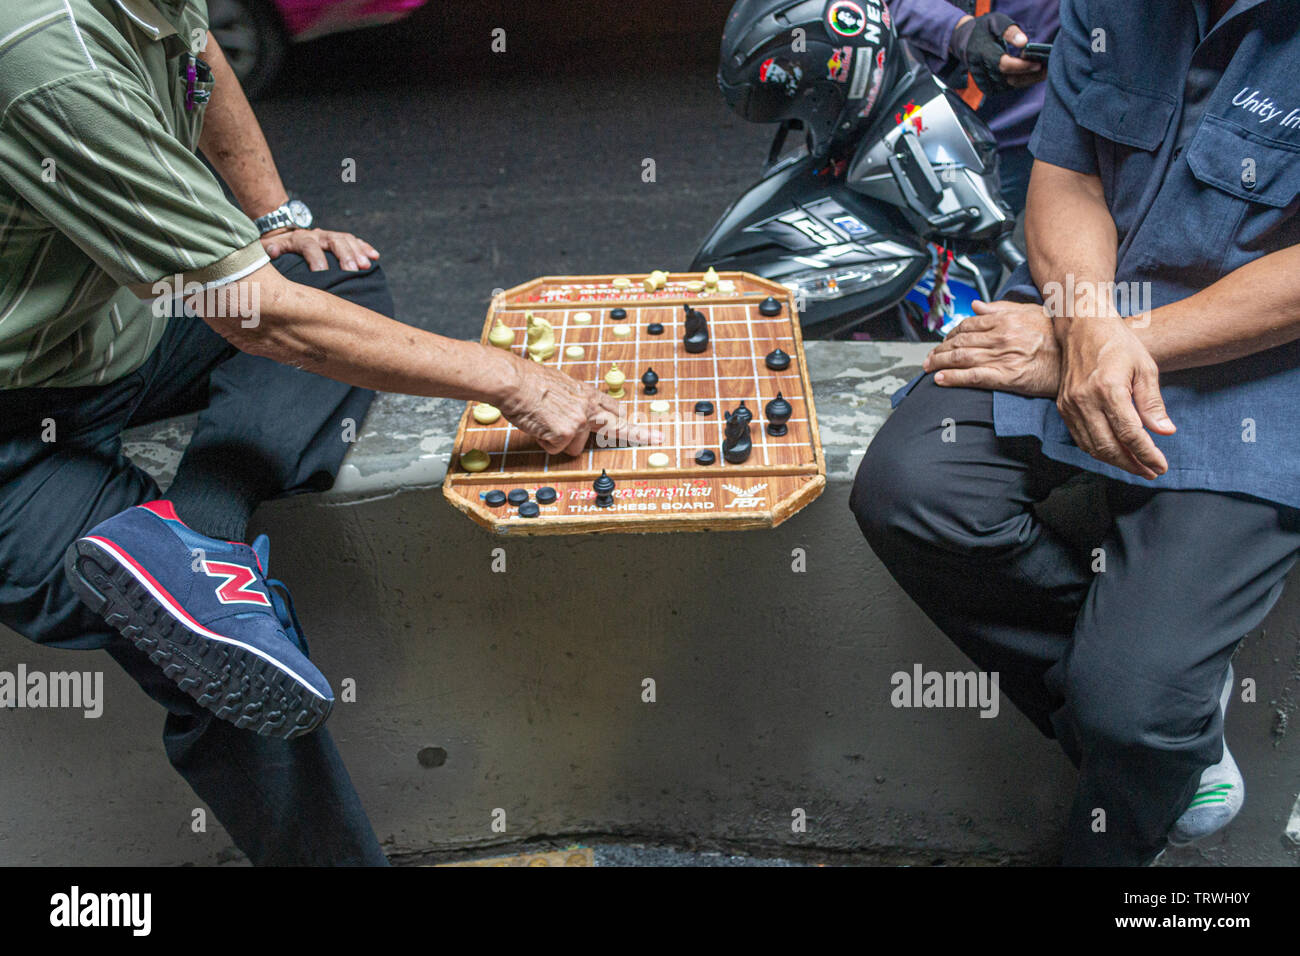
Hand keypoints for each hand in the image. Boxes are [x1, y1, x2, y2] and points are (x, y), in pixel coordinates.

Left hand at [261, 228, 379, 271]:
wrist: (283, 230)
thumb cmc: (275, 247)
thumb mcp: (266, 247)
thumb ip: (268, 250)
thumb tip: (272, 252)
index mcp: (299, 238)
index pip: (309, 246)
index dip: (315, 257)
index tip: (321, 272)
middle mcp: (317, 235)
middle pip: (333, 241)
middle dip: (344, 255)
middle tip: (353, 270)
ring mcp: (329, 236)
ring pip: (346, 240)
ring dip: (358, 252)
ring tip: (367, 266)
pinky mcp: (338, 239)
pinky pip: (354, 241)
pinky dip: (364, 247)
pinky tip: (375, 256)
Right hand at [495, 358, 661, 456]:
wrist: (513, 381)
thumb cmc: (529, 382)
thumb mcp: (560, 384)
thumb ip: (574, 399)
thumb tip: (575, 411)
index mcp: (587, 395)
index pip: (616, 410)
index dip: (632, 423)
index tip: (653, 431)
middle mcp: (588, 408)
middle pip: (615, 428)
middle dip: (639, 434)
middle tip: (658, 438)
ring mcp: (579, 421)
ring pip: (574, 447)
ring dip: (558, 440)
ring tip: (543, 421)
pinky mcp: (565, 433)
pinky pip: (555, 449)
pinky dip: (544, 442)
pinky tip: (538, 425)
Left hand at [924, 300, 1059, 396]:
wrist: (1078, 356)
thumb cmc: (1057, 335)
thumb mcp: (1030, 312)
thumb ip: (1000, 308)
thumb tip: (977, 306)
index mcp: (1005, 320)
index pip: (968, 325)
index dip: (950, 334)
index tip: (944, 341)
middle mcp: (1001, 336)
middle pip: (959, 342)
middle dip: (940, 350)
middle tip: (929, 357)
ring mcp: (1002, 356)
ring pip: (961, 358)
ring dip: (939, 363)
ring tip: (929, 367)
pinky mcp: (1007, 376)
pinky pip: (973, 377)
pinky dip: (953, 378)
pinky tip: (940, 380)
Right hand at [951, 15, 1044, 92]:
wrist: (965, 41)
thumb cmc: (984, 29)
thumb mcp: (997, 22)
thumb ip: (1010, 32)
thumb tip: (1024, 42)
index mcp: (983, 52)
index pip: (1004, 65)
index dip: (1022, 66)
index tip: (1038, 63)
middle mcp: (981, 68)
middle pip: (1008, 79)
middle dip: (1030, 76)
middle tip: (1047, 69)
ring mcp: (982, 79)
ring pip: (1008, 87)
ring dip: (1026, 81)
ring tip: (1042, 73)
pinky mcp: (985, 85)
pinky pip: (1004, 89)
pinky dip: (1018, 84)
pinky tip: (1029, 76)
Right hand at [1055, 316, 1175, 478]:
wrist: (1083, 327)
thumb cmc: (1118, 343)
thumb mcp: (1145, 368)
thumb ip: (1152, 403)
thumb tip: (1165, 431)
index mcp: (1108, 388)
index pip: (1130, 433)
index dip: (1147, 455)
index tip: (1161, 466)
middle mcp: (1085, 400)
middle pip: (1109, 447)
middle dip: (1132, 465)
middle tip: (1151, 472)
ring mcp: (1070, 405)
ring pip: (1092, 447)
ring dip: (1116, 462)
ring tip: (1137, 466)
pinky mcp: (1063, 407)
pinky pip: (1080, 438)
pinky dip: (1098, 451)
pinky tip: (1115, 453)